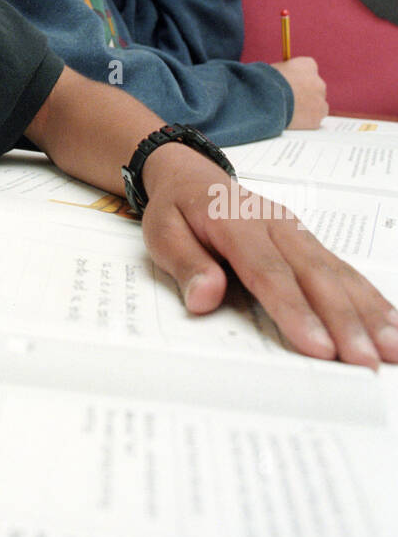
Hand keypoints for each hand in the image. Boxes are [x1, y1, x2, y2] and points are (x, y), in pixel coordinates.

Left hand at [140, 144, 397, 366]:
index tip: (318, 347)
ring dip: (368, 312)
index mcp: (237, 223)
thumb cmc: (178, 209)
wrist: (191, 175)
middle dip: (344, 321)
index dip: (295, 310)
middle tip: (364, 361)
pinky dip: (370, 299)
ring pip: (338, 273)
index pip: (268, 272)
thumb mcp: (162, 231)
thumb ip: (186, 263)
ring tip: (392, 349)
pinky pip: (344, 271)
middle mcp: (277, 226)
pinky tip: (392, 325)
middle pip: (314, 276)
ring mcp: (298, 233)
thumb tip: (205, 296)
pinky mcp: (309, 243)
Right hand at [271, 56, 327, 128]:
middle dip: (305, 93)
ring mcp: (320, 99)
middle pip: (314, 87)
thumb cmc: (266, 83)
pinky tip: (293, 120)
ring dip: (307, 107)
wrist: (267, 101)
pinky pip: (315, 118)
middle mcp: (318, 81)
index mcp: (307, 65)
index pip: (309, 69)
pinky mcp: (318, 116)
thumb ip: (285, 73)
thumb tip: (284, 79)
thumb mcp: (274, 70)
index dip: (298, 78)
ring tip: (290, 112)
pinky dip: (307, 120)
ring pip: (317, 104)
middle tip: (289, 100)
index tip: (290, 84)